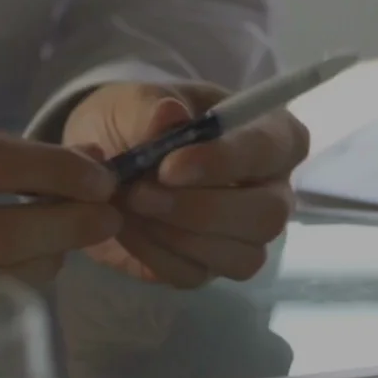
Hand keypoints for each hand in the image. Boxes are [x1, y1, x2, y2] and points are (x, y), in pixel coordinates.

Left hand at [62, 82, 307, 287]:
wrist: (103, 158)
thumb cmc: (138, 119)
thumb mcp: (135, 102)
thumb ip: (152, 109)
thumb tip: (170, 116)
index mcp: (269, 133)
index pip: (273, 149)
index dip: (226, 161)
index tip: (170, 168)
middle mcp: (270, 189)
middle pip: (267, 215)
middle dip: (201, 209)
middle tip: (140, 194)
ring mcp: (245, 235)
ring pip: (240, 257)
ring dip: (177, 235)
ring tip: (129, 206)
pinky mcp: (211, 266)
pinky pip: (196, 275)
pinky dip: (155, 254)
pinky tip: (126, 228)